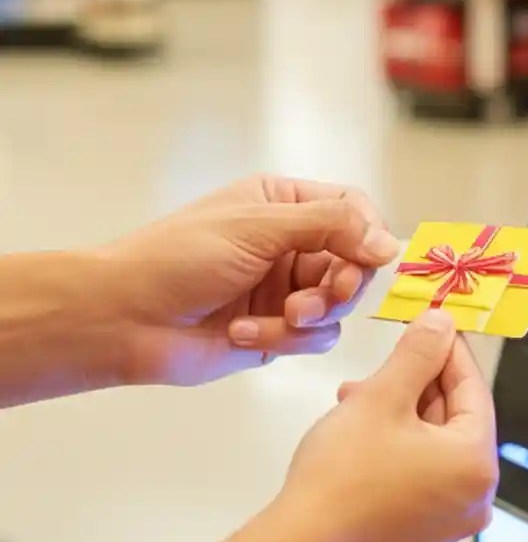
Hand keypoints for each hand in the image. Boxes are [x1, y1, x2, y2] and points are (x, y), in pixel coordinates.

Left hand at [102, 175, 400, 385]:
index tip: (370, 258)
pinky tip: (242, 333)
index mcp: (285, 203)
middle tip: (321, 298)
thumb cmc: (179, 258)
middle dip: (339, 285)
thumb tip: (392, 245)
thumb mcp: (258, 227)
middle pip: (355, 261)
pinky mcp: (277, 331)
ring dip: (310, 315)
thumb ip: (330, 227)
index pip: (354, 209)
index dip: (368, 234)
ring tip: (277, 318)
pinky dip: (284, 338)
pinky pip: (315, 338)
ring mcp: (286, 289)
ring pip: (339, 305)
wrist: (122, 318)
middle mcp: (292, 243)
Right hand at [275, 310, 497, 541]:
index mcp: (477, 464)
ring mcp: (449, 523)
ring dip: (400, 416)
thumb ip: (417, 353)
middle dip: (416, 386)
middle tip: (384, 363)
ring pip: (432, 448)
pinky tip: (361, 436)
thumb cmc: (341, 478)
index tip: (434, 325)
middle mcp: (474, 498)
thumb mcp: (382, 397)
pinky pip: (420, 479)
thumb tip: (441, 323)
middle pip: (454, 420)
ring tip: (356, 398)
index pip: (474, 389)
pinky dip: (397, 452)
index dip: (449, 351)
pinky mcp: (420, 537)